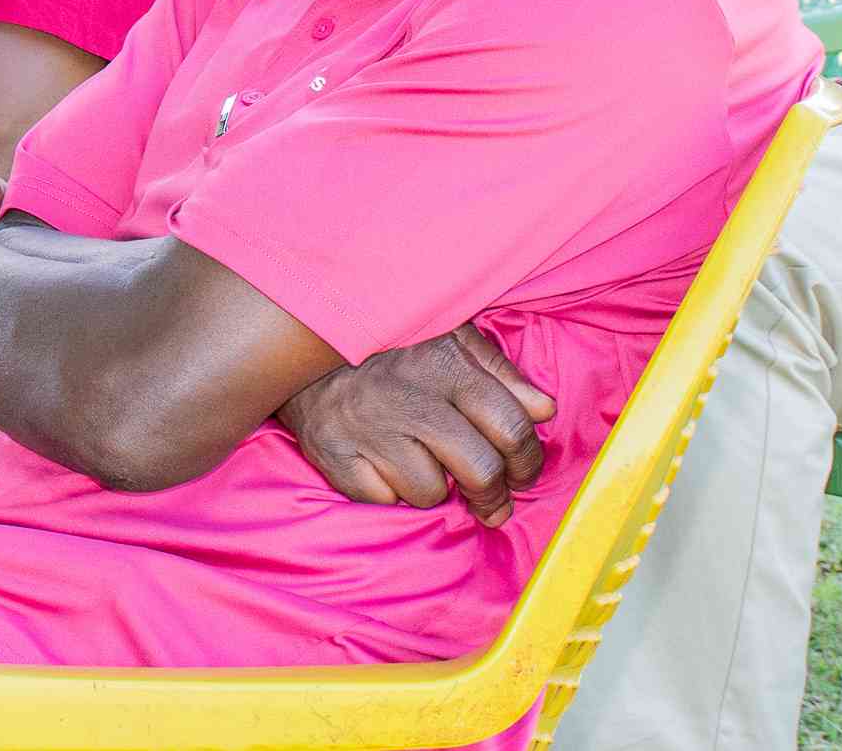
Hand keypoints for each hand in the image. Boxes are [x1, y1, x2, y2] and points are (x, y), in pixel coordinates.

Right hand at [275, 322, 555, 526]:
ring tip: (421, 467)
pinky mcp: (335, 454)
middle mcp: (408, 396)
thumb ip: (500, 375)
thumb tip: (543, 410)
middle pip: (479, 470)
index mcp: (444, 365)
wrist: (298, 349)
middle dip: (493, 495)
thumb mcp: (449, 342)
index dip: (527, 460)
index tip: (522, 471)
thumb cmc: (390, 350)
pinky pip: (383, 500)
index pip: (511, 427)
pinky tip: (383, 468)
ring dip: (432, 489)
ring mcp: (368, 428)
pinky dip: (388, 493)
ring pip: (430, 492)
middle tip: (492, 501)